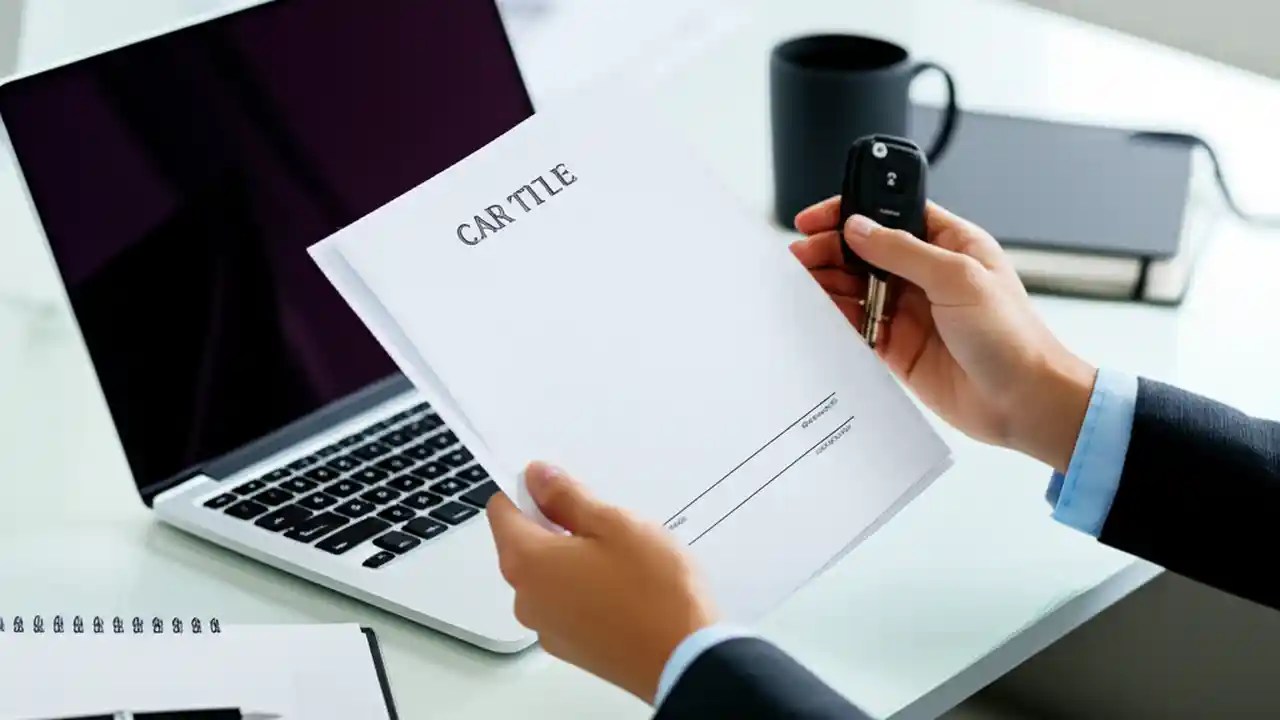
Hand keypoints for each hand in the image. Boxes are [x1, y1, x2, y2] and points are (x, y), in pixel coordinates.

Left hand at [486, 462, 717, 702]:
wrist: (685, 661)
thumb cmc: (652, 588)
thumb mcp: (614, 524)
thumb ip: (568, 497)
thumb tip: (536, 476)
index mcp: (527, 562)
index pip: (502, 510)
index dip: (530, 491)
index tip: (566, 490)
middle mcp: (525, 599)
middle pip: (525, 545)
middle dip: (557, 526)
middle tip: (608, 527)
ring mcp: (546, 629)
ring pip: (548, 576)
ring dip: (574, 560)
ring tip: (623, 562)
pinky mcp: (570, 649)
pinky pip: (565, 605)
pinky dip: (584, 591)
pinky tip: (624, 592)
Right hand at [790, 199, 1095, 472]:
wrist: (1023, 401)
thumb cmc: (1013, 337)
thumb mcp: (958, 278)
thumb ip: (902, 250)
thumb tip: (858, 228)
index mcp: (950, 243)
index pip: (891, 214)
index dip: (853, 212)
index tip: (819, 218)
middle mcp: (926, 274)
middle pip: (865, 250)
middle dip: (830, 248)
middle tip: (802, 253)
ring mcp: (909, 310)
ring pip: (854, 287)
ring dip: (827, 282)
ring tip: (802, 280)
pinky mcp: (896, 346)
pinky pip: (855, 326)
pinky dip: (834, 319)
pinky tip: (818, 311)